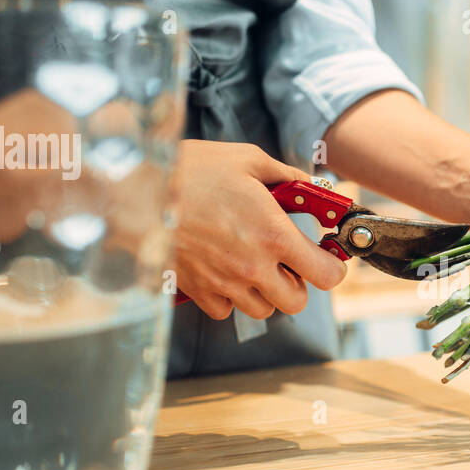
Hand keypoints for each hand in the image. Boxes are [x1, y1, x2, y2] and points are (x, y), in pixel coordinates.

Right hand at [172, 141, 346, 320]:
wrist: (137, 191)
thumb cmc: (191, 170)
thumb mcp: (248, 160)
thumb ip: (287, 176)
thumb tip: (311, 185)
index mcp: (274, 235)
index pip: (325, 274)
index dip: (331, 267)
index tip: (325, 256)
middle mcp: (253, 266)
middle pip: (296, 302)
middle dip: (298, 283)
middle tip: (286, 261)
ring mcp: (225, 283)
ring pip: (263, 310)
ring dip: (265, 292)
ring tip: (252, 265)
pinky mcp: (198, 292)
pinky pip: (226, 310)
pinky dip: (230, 297)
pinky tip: (224, 272)